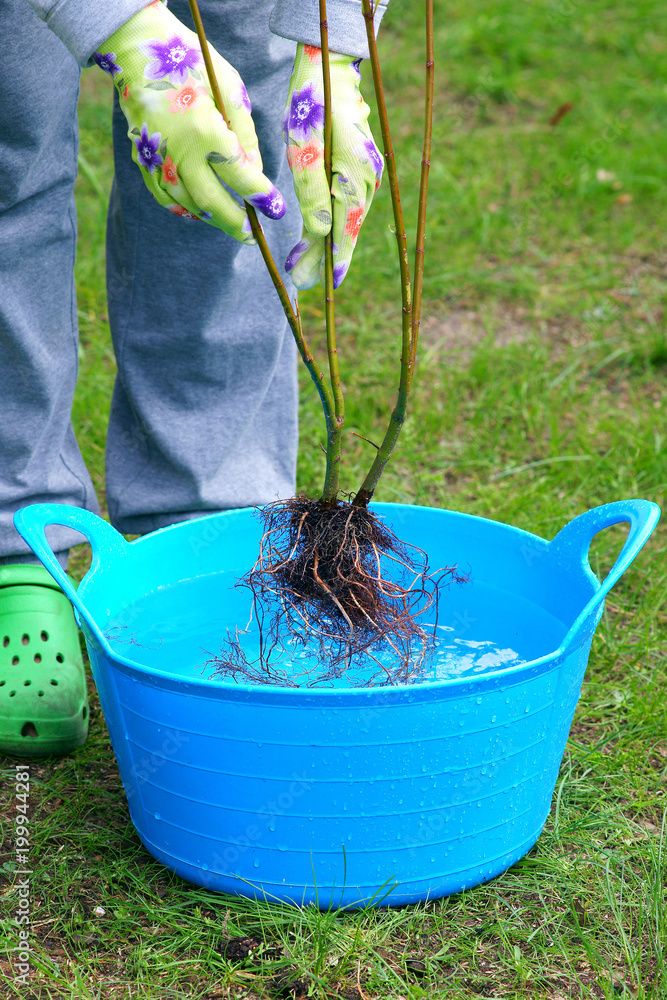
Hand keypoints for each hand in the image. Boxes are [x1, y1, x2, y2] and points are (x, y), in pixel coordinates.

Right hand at [94, 0, 284, 242]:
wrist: (139, 50)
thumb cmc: (193, 64)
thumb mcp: (230, 90)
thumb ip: (245, 134)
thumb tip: (254, 171)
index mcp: (205, 130)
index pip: (240, 176)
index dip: (261, 196)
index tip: (275, 209)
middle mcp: (179, 150)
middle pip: (211, 202)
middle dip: (235, 223)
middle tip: (252, 235)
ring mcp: (157, 159)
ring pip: (187, 204)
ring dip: (211, 218)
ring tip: (231, 222)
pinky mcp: (142, 160)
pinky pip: (164, 197)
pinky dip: (184, 209)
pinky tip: (201, 212)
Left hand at [282, 44, 382, 288]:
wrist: (329, 68)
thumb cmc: (313, 102)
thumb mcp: (305, 145)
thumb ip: (312, 191)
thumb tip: (322, 232)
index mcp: (356, 175)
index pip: (346, 228)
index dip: (333, 259)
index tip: (323, 284)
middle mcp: (368, 180)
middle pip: (346, 230)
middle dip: (324, 259)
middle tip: (303, 284)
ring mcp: (366, 176)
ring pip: (345, 221)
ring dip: (324, 245)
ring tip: (303, 269)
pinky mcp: (358, 171)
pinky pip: (345, 207)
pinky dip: (330, 226)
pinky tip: (315, 239)